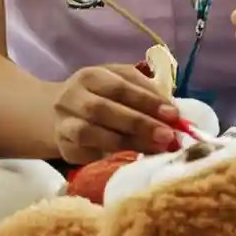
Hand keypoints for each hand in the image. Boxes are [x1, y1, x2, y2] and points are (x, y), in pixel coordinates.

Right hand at [53, 65, 181, 164]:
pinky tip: (129, 159)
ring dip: (125, 142)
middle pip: (102, 109)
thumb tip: (172, 112)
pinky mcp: (64, 147)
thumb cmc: (102, 97)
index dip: (146, 100)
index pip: (118, 86)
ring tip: (154, 149)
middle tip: (167, 135)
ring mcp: (63, 123)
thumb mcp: (120, 84)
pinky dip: (107, 156)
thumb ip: (144, 92)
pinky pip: (84, 154)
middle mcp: (71, 97)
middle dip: (138, 123)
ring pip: (89, 133)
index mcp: (90, 76)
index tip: (173, 114)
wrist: (63, 113)